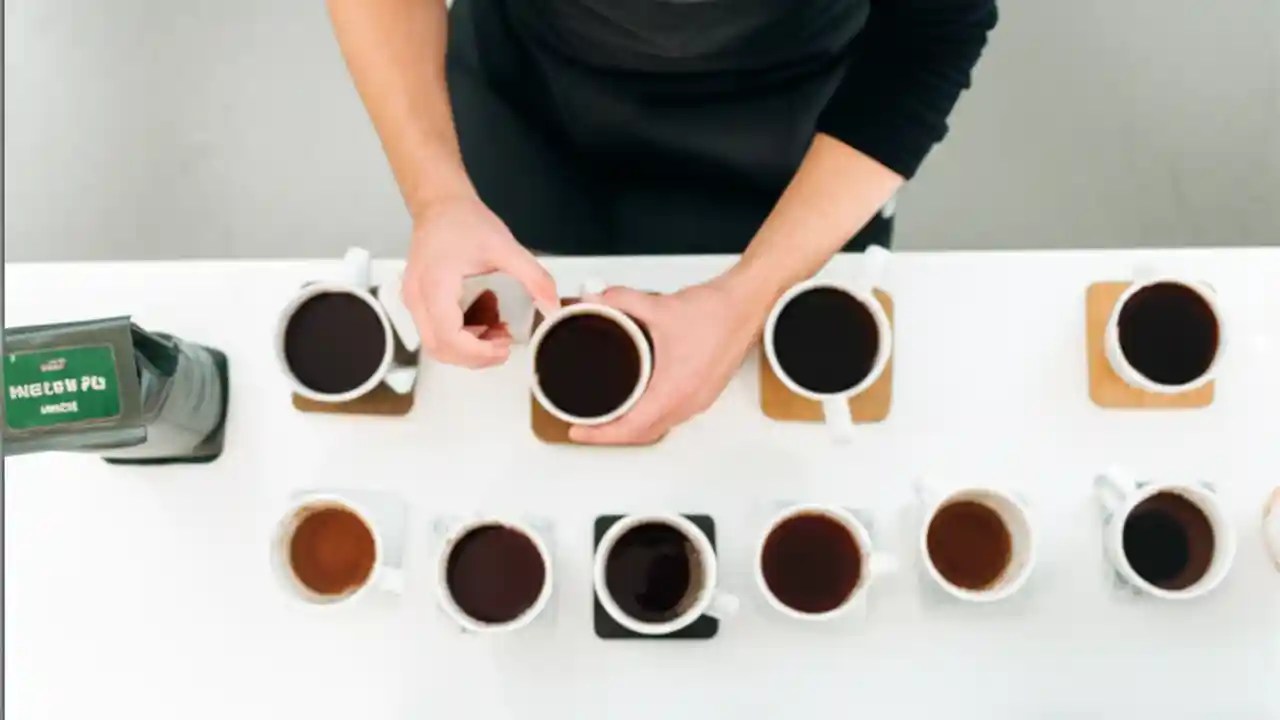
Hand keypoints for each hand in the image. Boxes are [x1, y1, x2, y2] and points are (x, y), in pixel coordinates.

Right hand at [403, 195, 559, 367]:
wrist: (441, 204)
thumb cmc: (465, 222)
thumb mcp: (506, 248)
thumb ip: (534, 278)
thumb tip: (552, 307)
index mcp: (436, 285)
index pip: (449, 337)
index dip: (478, 352)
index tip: (504, 347)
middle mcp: (418, 297)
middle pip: (440, 348)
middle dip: (475, 355)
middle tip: (505, 344)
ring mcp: (414, 301)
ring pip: (438, 344)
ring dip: (470, 346)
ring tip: (499, 327)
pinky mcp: (419, 301)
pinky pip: (438, 332)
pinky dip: (464, 335)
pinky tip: (486, 316)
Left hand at [570, 273, 774, 444]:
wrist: (747, 305)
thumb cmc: (716, 312)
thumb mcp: (659, 306)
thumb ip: (621, 301)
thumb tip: (594, 300)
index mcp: (674, 390)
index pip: (631, 427)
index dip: (600, 434)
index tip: (579, 431)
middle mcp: (688, 402)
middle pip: (643, 434)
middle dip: (611, 434)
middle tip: (586, 426)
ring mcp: (699, 401)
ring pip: (659, 427)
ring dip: (633, 427)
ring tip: (607, 416)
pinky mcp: (704, 393)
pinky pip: (673, 416)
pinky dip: (651, 417)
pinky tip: (639, 403)